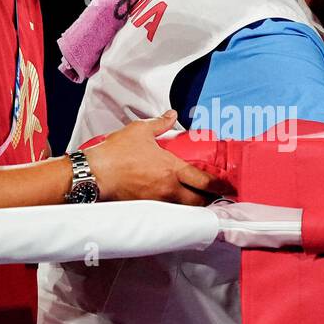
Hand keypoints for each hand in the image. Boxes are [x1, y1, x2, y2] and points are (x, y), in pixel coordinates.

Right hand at [85, 111, 216, 203]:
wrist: (94, 173)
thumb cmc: (116, 153)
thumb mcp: (140, 130)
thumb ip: (160, 123)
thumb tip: (171, 115)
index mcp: (172, 170)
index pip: (204, 182)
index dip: (220, 185)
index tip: (229, 186)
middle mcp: (168, 189)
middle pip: (199, 202)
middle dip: (210, 199)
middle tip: (215, 194)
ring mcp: (157, 201)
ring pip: (183, 207)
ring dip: (193, 204)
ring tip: (197, 197)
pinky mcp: (145, 207)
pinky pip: (167, 209)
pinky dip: (175, 206)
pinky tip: (174, 199)